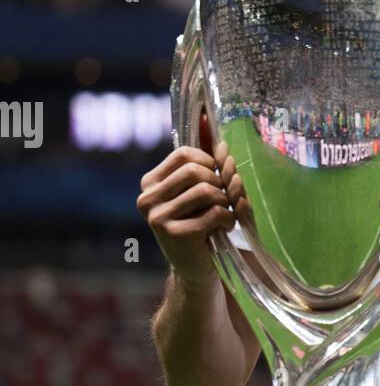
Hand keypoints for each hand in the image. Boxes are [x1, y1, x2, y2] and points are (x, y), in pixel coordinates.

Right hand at [137, 111, 246, 287]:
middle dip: (219, 184)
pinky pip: (214, 213)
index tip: (216, 180)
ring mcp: (156, 217)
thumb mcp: (201, 188)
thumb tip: (209, 116)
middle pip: (196, 171)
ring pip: (207, 191)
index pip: (185, 154)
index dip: (209, 163)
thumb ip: (204, 156)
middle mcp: (146, 198)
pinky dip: (228, 219)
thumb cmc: (202, 225)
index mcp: (150, 183)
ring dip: (225, 204)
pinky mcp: (173, 234)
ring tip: (224, 216)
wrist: (196, 269)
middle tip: (224, 201)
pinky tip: (223, 229)